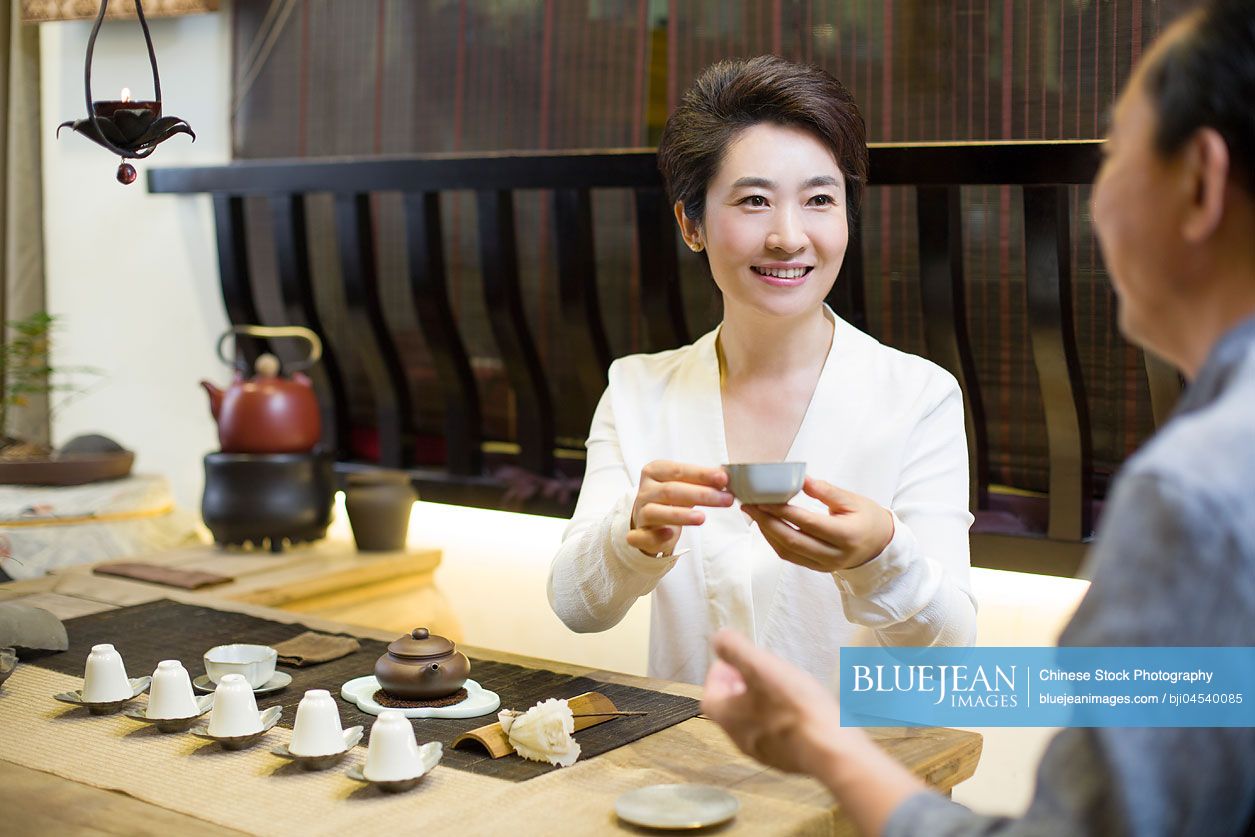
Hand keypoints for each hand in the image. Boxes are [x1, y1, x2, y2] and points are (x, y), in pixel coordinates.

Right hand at [629, 460, 732, 556]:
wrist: (649, 520)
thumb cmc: (671, 499)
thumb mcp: (685, 484)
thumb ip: (703, 480)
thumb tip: (725, 476)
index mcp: (655, 471)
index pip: (678, 471)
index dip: (701, 474)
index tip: (724, 478)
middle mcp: (645, 490)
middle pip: (671, 491)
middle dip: (701, 494)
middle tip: (726, 499)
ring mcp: (640, 513)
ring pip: (656, 512)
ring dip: (680, 515)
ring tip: (703, 518)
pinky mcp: (638, 535)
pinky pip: (643, 536)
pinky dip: (656, 536)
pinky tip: (670, 534)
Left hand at [701, 629, 848, 778]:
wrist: (832, 752)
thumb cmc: (795, 709)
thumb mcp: (761, 667)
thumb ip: (735, 649)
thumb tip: (719, 639)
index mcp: (729, 717)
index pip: (710, 695)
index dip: (719, 674)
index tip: (734, 660)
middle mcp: (742, 739)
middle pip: (731, 709)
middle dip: (740, 687)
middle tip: (756, 670)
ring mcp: (766, 753)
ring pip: (754, 722)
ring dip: (760, 702)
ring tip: (779, 686)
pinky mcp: (789, 759)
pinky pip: (777, 735)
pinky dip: (780, 718)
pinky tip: (799, 708)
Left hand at [742, 477, 893, 571]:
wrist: (881, 546)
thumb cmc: (868, 518)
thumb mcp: (853, 500)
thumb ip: (826, 491)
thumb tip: (800, 479)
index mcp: (846, 535)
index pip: (808, 523)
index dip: (784, 511)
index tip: (764, 498)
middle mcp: (835, 554)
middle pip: (793, 540)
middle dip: (767, 522)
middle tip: (749, 505)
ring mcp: (825, 565)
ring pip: (788, 551)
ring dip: (767, 532)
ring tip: (753, 513)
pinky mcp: (818, 569)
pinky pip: (791, 557)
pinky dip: (775, 541)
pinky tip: (766, 525)